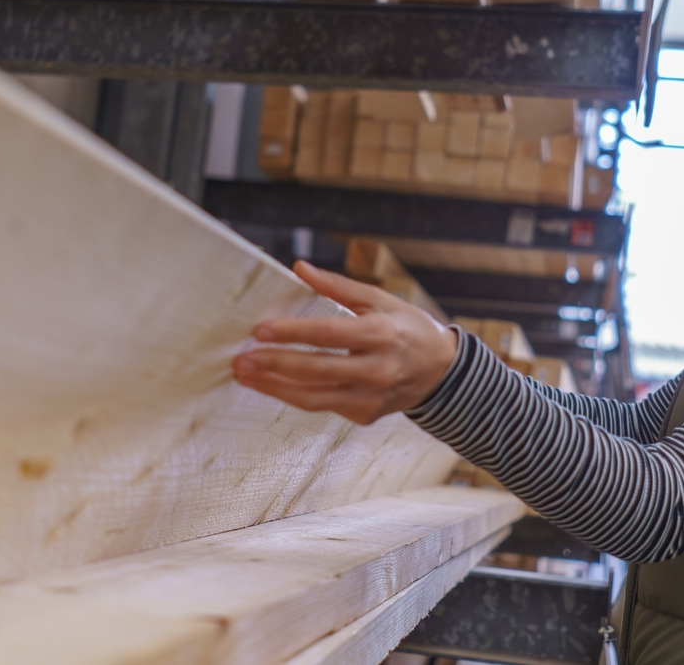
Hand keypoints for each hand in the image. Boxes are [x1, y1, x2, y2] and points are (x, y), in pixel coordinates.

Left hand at [232, 260, 459, 424]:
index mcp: (381, 335)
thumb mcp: (380, 300)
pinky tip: (272, 384)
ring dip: (274, 387)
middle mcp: (376, 369)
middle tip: (242, 359)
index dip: (292, 333)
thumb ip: (337, 286)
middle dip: (274, 365)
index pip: (327, 334)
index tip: (260, 330)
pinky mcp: (364, 414)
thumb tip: (299, 268)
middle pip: (315, 370)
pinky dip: (294, 395)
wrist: (441, 372)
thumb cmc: (408, 329)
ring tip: (246, 376)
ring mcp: (370, 397)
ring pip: (312, 397)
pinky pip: (322, 405)